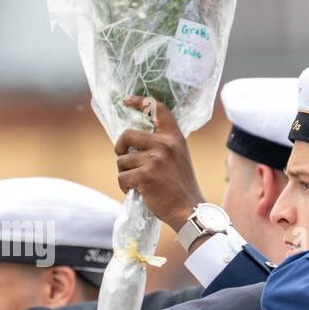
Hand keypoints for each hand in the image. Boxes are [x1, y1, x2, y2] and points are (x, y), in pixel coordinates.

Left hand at [114, 96, 205, 231]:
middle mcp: (165, 144)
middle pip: (127, 135)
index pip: (158, 109)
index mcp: (174, 137)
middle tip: (123, 157)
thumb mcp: (179, 157)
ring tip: (138, 182)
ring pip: (122, 160)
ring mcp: (154, 160)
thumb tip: (134, 141)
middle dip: (120, 147)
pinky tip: (136, 191)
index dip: (140, 101)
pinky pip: (122, 176)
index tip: (126, 101)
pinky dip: (124, 186)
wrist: (189, 209)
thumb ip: (163, 145)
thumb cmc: (181, 185)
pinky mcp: (145, 176)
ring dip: (125, 173)